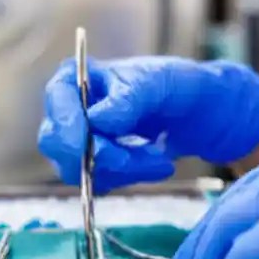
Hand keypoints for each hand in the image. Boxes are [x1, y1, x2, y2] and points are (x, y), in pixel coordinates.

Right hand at [37, 57, 258, 192]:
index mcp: (80, 77)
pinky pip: (98, 181)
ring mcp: (79, 139)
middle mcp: (71, 108)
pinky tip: (154, 164)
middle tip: (136, 157)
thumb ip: (128, 99)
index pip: (57, 97)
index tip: (90, 141)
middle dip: (98, 155)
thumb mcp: (158, 83)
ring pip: (79, 168)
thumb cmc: (177, 85)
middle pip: (57, 141)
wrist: (201, 113)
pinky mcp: (94, 164)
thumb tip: (97, 121)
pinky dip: (129, 177)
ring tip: (160, 158)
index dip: (67, 122)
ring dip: (124, 169)